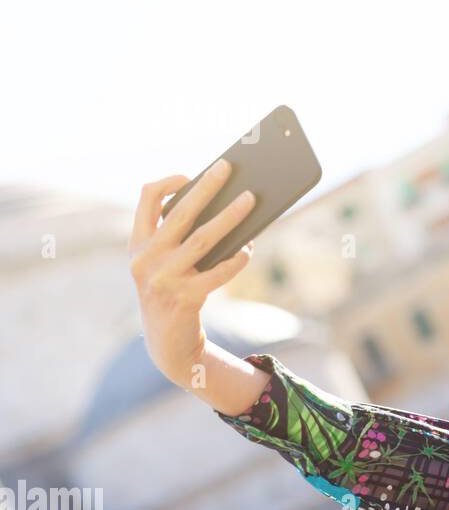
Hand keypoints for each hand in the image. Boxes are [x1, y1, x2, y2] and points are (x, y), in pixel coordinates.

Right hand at [128, 159, 257, 386]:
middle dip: (207, 187)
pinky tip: (249, 247)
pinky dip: (235, 259)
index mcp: (138, 243)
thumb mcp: (166, 262)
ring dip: (230, 217)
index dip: (169, 182)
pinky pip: (217, 272)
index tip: (191, 175)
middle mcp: (145, 258)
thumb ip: (181, 237)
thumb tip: (225, 204)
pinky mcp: (184, 298)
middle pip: (181, 214)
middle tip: (228, 167)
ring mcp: (162, 279)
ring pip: (203, 239)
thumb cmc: (173, 290)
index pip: (146, 199)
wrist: (166, 341)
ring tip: (250, 200)